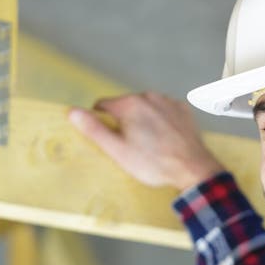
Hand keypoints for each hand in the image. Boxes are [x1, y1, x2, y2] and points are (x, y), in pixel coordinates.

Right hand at [69, 92, 224, 189]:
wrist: (193, 169)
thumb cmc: (154, 163)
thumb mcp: (118, 151)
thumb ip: (94, 130)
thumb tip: (72, 112)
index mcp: (129, 104)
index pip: (103, 106)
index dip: (102, 123)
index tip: (112, 140)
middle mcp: (148, 96)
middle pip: (125, 107)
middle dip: (125, 123)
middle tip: (133, 147)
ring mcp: (168, 101)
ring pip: (146, 108)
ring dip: (144, 122)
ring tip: (152, 146)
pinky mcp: (183, 110)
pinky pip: (164, 112)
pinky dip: (162, 122)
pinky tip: (166, 140)